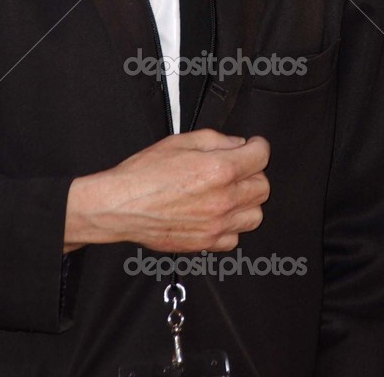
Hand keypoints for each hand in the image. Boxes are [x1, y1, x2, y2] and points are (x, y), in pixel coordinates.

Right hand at [64, 129, 269, 252]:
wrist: (120, 205)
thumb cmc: (143, 174)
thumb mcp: (180, 141)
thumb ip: (216, 139)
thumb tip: (237, 144)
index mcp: (219, 169)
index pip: (261, 156)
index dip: (258, 147)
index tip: (254, 146)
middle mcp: (223, 199)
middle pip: (262, 187)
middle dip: (253, 173)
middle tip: (237, 168)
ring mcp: (216, 225)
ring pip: (255, 215)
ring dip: (246, 201)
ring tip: (229, 192)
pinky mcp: (205, 244)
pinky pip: (234, 238)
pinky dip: (231, 226)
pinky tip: (216, 214)